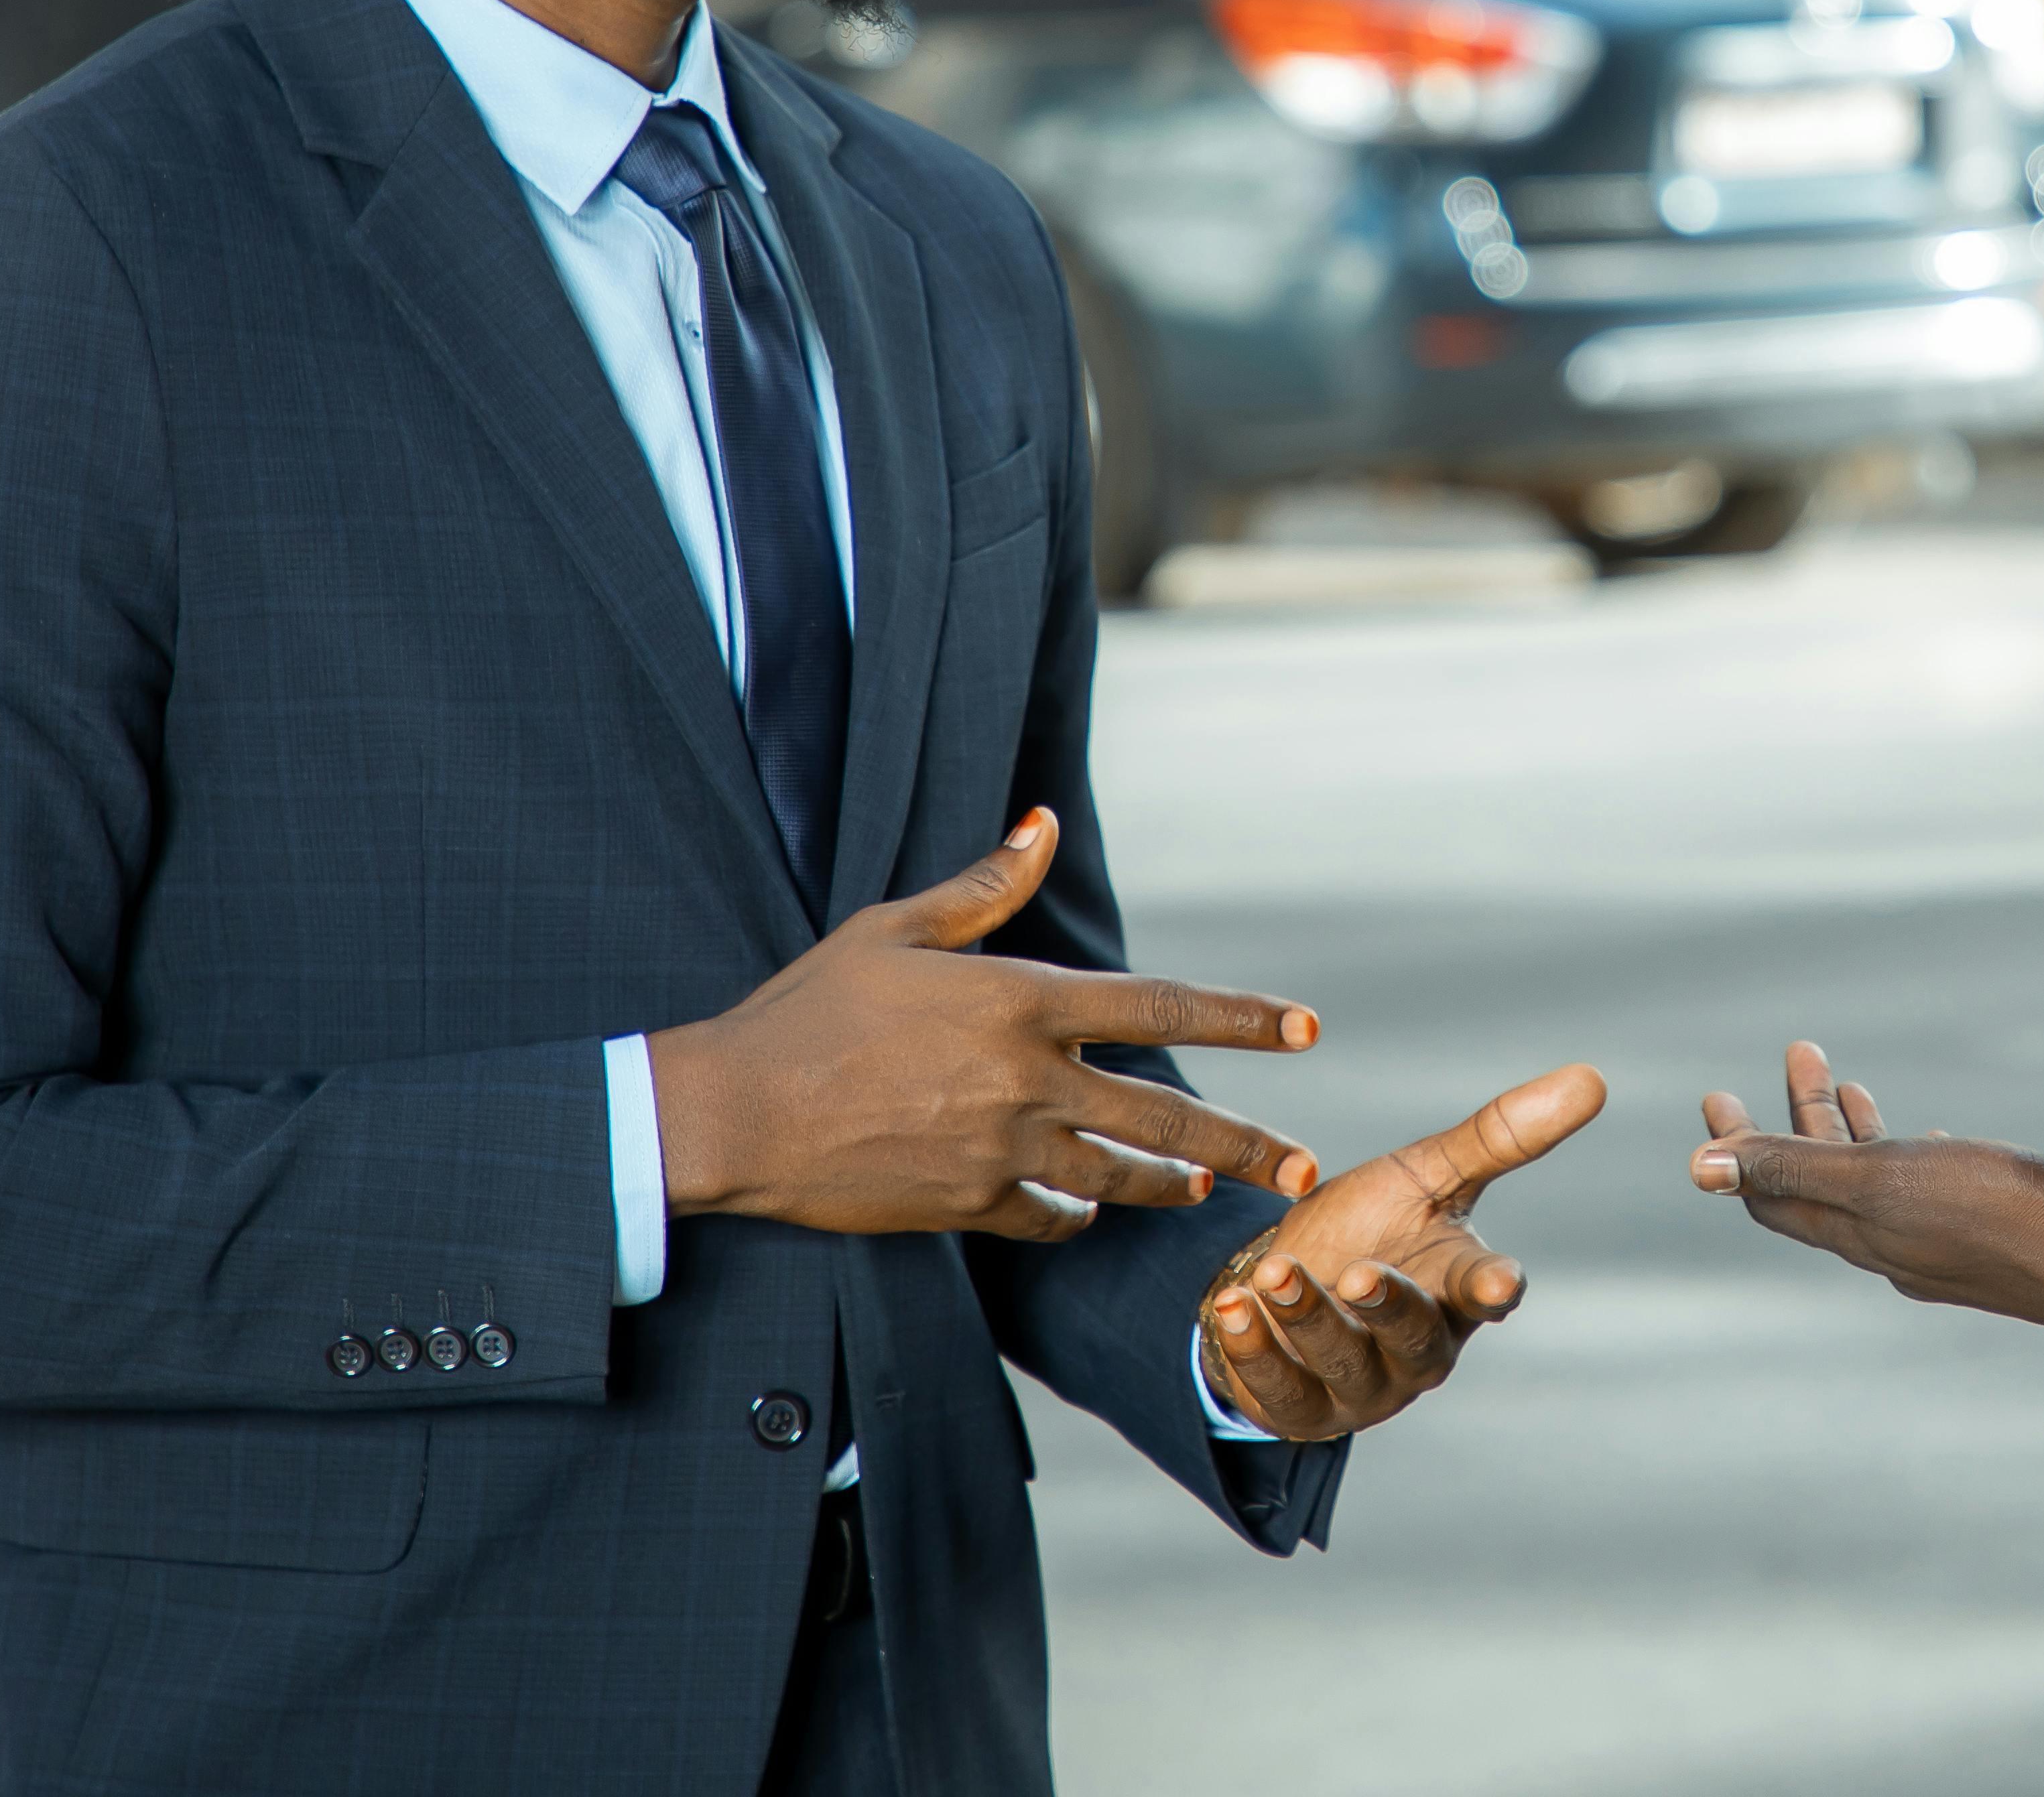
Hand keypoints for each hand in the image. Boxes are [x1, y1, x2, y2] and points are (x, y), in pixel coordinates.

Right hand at [650, 811, 1322, 1240]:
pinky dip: (1075, 1211)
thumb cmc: (810, 1008)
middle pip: (1168, 1117)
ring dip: (1169, 1181)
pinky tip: (1085, 1205)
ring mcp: (1003, 1154)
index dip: (1242, 1017)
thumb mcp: (896, 929)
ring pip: (1118, 1176)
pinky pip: (1049, 1216)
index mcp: (1021, 1003)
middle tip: (1303, 1164)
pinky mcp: (969, 1207)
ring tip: (1205, 1186)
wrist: (736, 1113)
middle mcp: (1029, 1083)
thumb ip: (984, 888)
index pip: (1161, 1006)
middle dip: (1245, 1143)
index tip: (1307, 1030)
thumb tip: (1042, 827)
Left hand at [1203, 1064, 1607, 1440]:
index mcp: (1457, 1288)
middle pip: (1415, 1339)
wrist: (1290, 1279)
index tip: (1498, 1285)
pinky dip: (1255, 1349)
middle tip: (1363, 1275)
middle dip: (1390, 1309)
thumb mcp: (1429, 1173)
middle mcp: (1416, 1347)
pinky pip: (1280, 1387)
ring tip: (1276, 1275)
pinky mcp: (1300, 1403)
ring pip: (1345, 1362)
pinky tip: (1233, 1308)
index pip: (1486, 1291)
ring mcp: (1359, 1383)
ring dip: (1312, 1319)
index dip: (1493, 1289)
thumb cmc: (1376, 1225)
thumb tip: (1595, 1075)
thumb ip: (1502, 1135)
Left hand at [1686, 1042, 2043, 1328]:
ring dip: (1851, 1127)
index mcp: (1855, 1231)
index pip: (1770, 1193)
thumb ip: (1794, 1170)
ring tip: (1844, 1079)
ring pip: (1873, 1181)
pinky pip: (1922, 1191)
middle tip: (1798, 1052)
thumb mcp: (1880, 1181)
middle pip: (1820, 1179)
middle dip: (1799, 1115)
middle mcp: (1886, 1244)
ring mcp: (1935, 1241)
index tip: (1717, 1098)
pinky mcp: (1980, 1233)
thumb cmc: (1994, 1212)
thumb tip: (1698, 1168)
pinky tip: (1923, 1136)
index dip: (1737, 1147)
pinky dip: (1905, 1155)